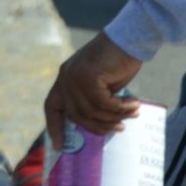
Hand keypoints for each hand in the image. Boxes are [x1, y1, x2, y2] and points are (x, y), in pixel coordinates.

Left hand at [43, 31, 142, 149]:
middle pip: (76, 114)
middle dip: (98, 126)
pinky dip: (121, 107)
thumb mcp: (101, 85)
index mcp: (64, 79)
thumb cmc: (117, 63)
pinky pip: (104, 103)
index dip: (53, 126)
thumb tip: (98, 126)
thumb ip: (94, 100)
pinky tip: (134, 104)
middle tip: (119, 128)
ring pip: (91, 111)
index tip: (57, 145)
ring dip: (114, 117)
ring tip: (132, 114)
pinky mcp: (88, 76)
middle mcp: (65, 77)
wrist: (128, 40)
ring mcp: (74, 76)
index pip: (51, 106)